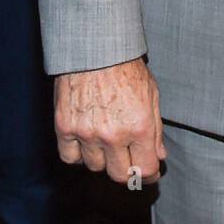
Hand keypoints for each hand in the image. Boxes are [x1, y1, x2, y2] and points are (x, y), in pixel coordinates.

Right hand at [54, 57, 164, 184]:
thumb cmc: (126, 67)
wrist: (94, 48)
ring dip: (102, 158)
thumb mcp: (151, 94)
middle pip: (119, 175)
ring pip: (94, 166)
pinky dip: (77, 154)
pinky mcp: (65, 127)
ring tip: (106, 140)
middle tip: (128, 160)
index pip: (145, 170)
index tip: (148, 172)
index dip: (149, 175)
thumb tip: (159, 156)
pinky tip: (85, 142)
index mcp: (139, 126)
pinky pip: (70, 157)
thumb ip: (156, 130)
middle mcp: (113, 134)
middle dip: (127, 170)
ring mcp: (87, 133)